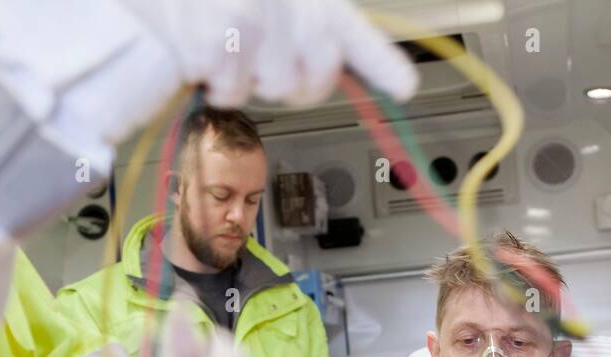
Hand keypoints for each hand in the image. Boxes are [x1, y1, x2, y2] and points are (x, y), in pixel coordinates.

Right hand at [117, 0, 418, 108]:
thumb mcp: (275, 7)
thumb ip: (307, 36)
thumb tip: (321, 74)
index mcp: (315, 3)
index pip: (358, 38)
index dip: (385, 66)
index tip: (405, 87)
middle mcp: (293, 9)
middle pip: (312, 82)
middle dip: (289, 82)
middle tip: (260, 60)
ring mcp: (257, 24)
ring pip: (271, 90)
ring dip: (247, 80)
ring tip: (225, 46)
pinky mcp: (223, 42)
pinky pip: (231, 93)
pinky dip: (215, 83)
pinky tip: (205, 53)